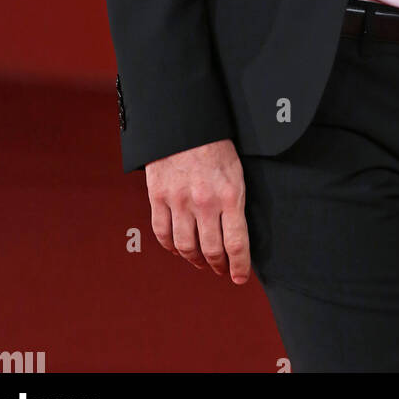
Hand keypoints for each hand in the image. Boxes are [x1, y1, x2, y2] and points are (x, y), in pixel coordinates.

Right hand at [145, 138, 250, 283]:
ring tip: (201, 262)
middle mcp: (204, 202)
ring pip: (185, 246)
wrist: (184, 122)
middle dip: (219, 266)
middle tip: (222, 269)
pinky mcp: (158, 197)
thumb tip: (236, 232)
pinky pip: (162, 233)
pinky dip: (170, 246)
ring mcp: (179, 201)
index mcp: (229, 195)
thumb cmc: (215, 144)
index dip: (239, 266)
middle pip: (211, 250)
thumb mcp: (236, 170)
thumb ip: (235, 201)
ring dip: (194, 260)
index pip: (237, 243)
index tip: (240, 276)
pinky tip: (178, 248)